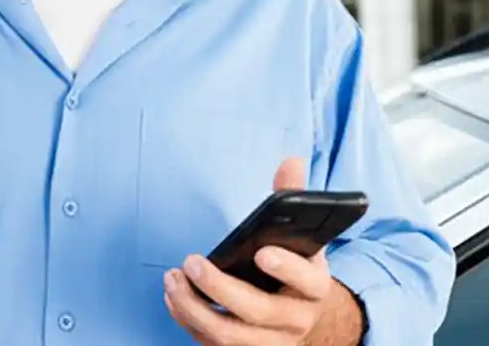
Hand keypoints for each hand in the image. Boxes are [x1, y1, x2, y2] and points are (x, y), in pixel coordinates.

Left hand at [164, 156, 333, 344]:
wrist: (304, 317)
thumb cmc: (297, 269)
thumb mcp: (303, 237)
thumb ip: (293, 199)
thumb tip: (291, 161)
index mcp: (315, 287)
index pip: (307, 281)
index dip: (287, 268)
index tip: (261, 251)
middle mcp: (295, 320)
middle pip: (257, 311)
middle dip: (220, 288)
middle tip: (192, 262)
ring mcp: (269, 343)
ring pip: (230, 336)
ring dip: (194, 309)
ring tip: (173, 280)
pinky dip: (189, 322)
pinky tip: (174, 298)